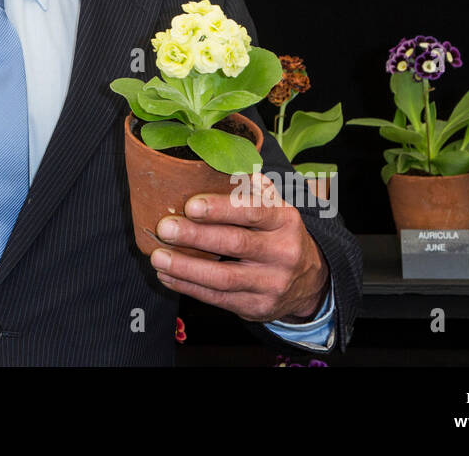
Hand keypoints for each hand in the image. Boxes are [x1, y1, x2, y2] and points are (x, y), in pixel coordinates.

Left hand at [149, 172, 328, 324]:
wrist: (310, 281)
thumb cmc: (278, 234)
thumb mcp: (275, 207)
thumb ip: (250, 187)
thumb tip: (218, 162)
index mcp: (284, 220)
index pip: (252, 211)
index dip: (220, 208)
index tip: (190, 205)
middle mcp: (283, 252)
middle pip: (235, 244)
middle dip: (196, 236)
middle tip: (164, 229)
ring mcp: (271, 283)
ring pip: (224, 277)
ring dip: (186, 268)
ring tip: (158, 257)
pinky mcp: (258, 306)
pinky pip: (219, 298)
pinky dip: (189, 287)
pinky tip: (167, 276)